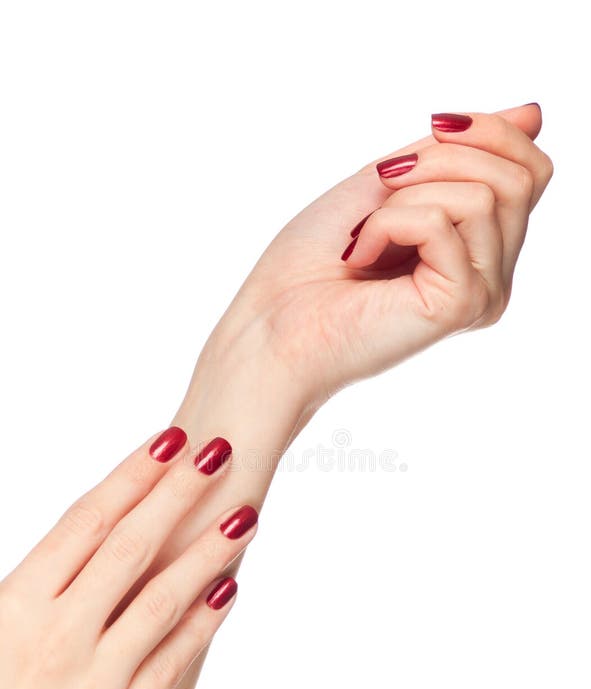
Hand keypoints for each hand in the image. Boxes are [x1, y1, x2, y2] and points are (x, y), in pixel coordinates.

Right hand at [0, 428, 256, 688]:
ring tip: (245, 514)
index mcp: (14, 606)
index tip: (168, 440)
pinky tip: (229, 587)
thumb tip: (78, 536)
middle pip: (130, 547)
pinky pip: (172, 660)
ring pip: (162, 598)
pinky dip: (203, 621)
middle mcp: (57, 637)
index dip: (131, 476)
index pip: (85, 522)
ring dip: (207, 551)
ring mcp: (93, 682)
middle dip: (179, 492)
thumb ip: (33, 588)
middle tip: (220, 450)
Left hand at [201, 102, 552, 412]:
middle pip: (518, 178)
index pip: (531, 172)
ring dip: (406, 196)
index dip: (490, 132)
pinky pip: (443, 223)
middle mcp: (492, 275)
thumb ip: (455, 153)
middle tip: (383, 186)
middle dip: (441, 159)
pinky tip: (360, 257)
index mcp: (480, 249)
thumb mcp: (388, 182)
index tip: (432, 128)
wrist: (272, 325)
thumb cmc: (314, 261)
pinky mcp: (462, 306)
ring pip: (484, 196)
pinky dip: (389, 222)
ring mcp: (482, 295)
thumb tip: (533, 112)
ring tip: (365, 235)